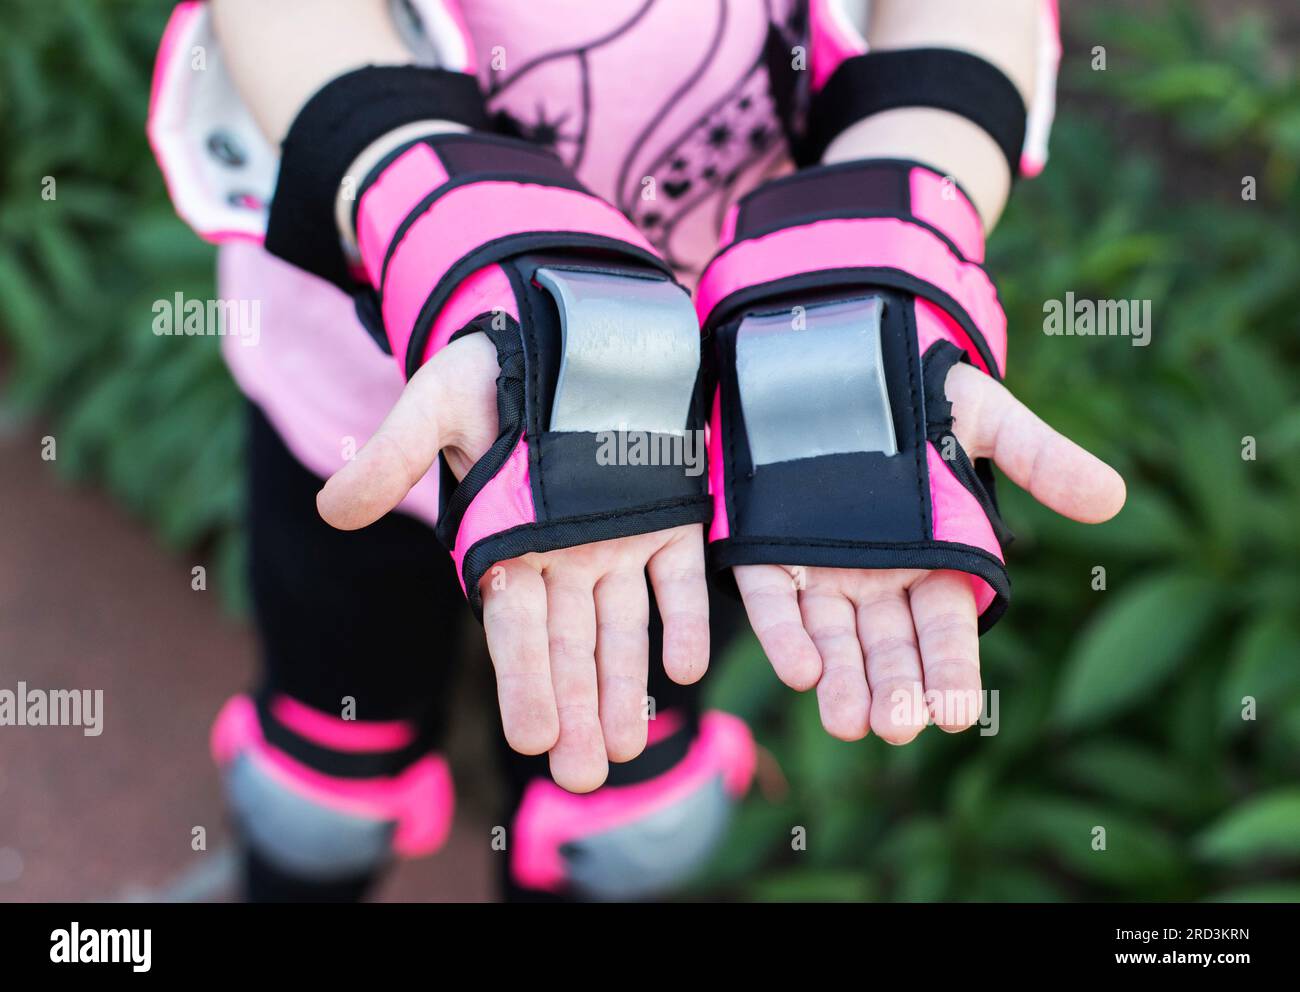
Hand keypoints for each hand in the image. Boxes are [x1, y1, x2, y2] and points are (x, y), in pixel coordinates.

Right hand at [316, 334, 709, 791]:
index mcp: (505, 543)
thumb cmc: (486, 369)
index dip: (523, 682)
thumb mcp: (433, 406)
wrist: (557, 330)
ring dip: (624, 688)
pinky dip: (681, 620)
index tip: (529, 740)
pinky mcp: (666, 517)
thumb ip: (392, 459)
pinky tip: (684, 668)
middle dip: (575, 711)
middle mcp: (562, 557)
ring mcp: (616, 541)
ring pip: (621, 630)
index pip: (513, 628)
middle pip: (569, 649)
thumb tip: (333, 511)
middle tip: (581, 777)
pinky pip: (677, 579)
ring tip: (624, 750)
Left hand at [733, 363, 1126, 743]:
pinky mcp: (768, 551)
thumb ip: (1040, 457)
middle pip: (890, 646)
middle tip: (898, 728)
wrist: (842, 354)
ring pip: (834, 637)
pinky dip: (784, 633)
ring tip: (849, 722)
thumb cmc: (922, 390)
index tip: (955, 713)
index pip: (947, 629)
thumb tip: (1112, 496)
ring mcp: (823, 569)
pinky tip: (799, 670)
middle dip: (895, 688)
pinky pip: (775, 597)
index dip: (950, 669)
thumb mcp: (985, 417)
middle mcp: (879, 578)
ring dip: (840, 680)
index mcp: (935, 560)